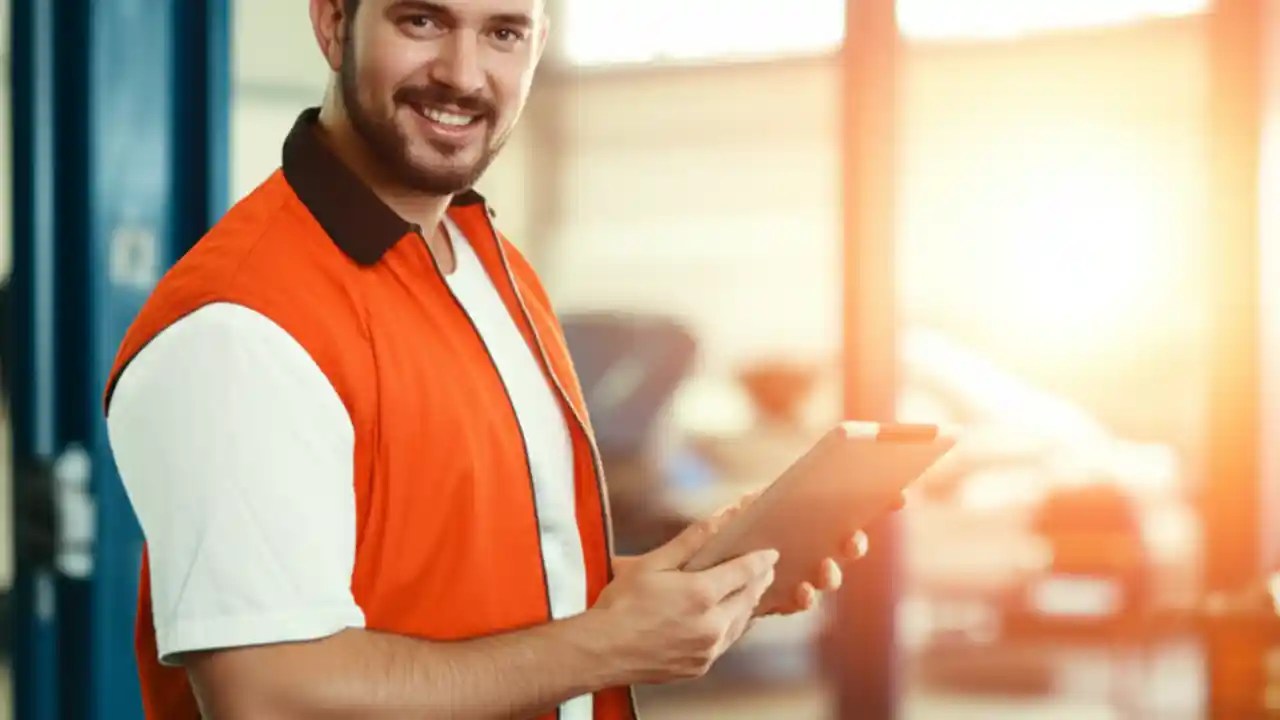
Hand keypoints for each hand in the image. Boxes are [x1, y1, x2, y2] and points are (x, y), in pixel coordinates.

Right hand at [591, 521, 778, 684]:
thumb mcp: (652, 564)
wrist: (602, 650)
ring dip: (748, 604)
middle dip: (759, 581)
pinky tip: (727, 618)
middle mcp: (711, 625)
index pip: (744, 571)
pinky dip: (732, 626)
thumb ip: (690, 542)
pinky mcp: (700, 666)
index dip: (761, 560)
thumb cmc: (621, 606)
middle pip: (749, 598)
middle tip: (764, 569)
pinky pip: (726, 642)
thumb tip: (718, 519)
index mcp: (701, 594)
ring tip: (750, 591)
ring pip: (741, 623)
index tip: (771, 553)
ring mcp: (708, 650)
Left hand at [715, 490, 906, 617]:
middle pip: (847, 544)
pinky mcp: (786, 598)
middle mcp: (814, 547)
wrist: (701, 577)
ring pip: (830, 576)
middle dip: (855, 542)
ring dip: (832, 573)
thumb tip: (761, 492)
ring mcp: (805, 575)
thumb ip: (751, 505)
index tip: (899, 496)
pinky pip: (802, 600)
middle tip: (851, 538)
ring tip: (823, 567)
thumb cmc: (724, 538)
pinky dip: (805, 597)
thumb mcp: (736, 515)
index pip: (850, 508)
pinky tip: (801, 590)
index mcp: (810, 518)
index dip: (880, 502)